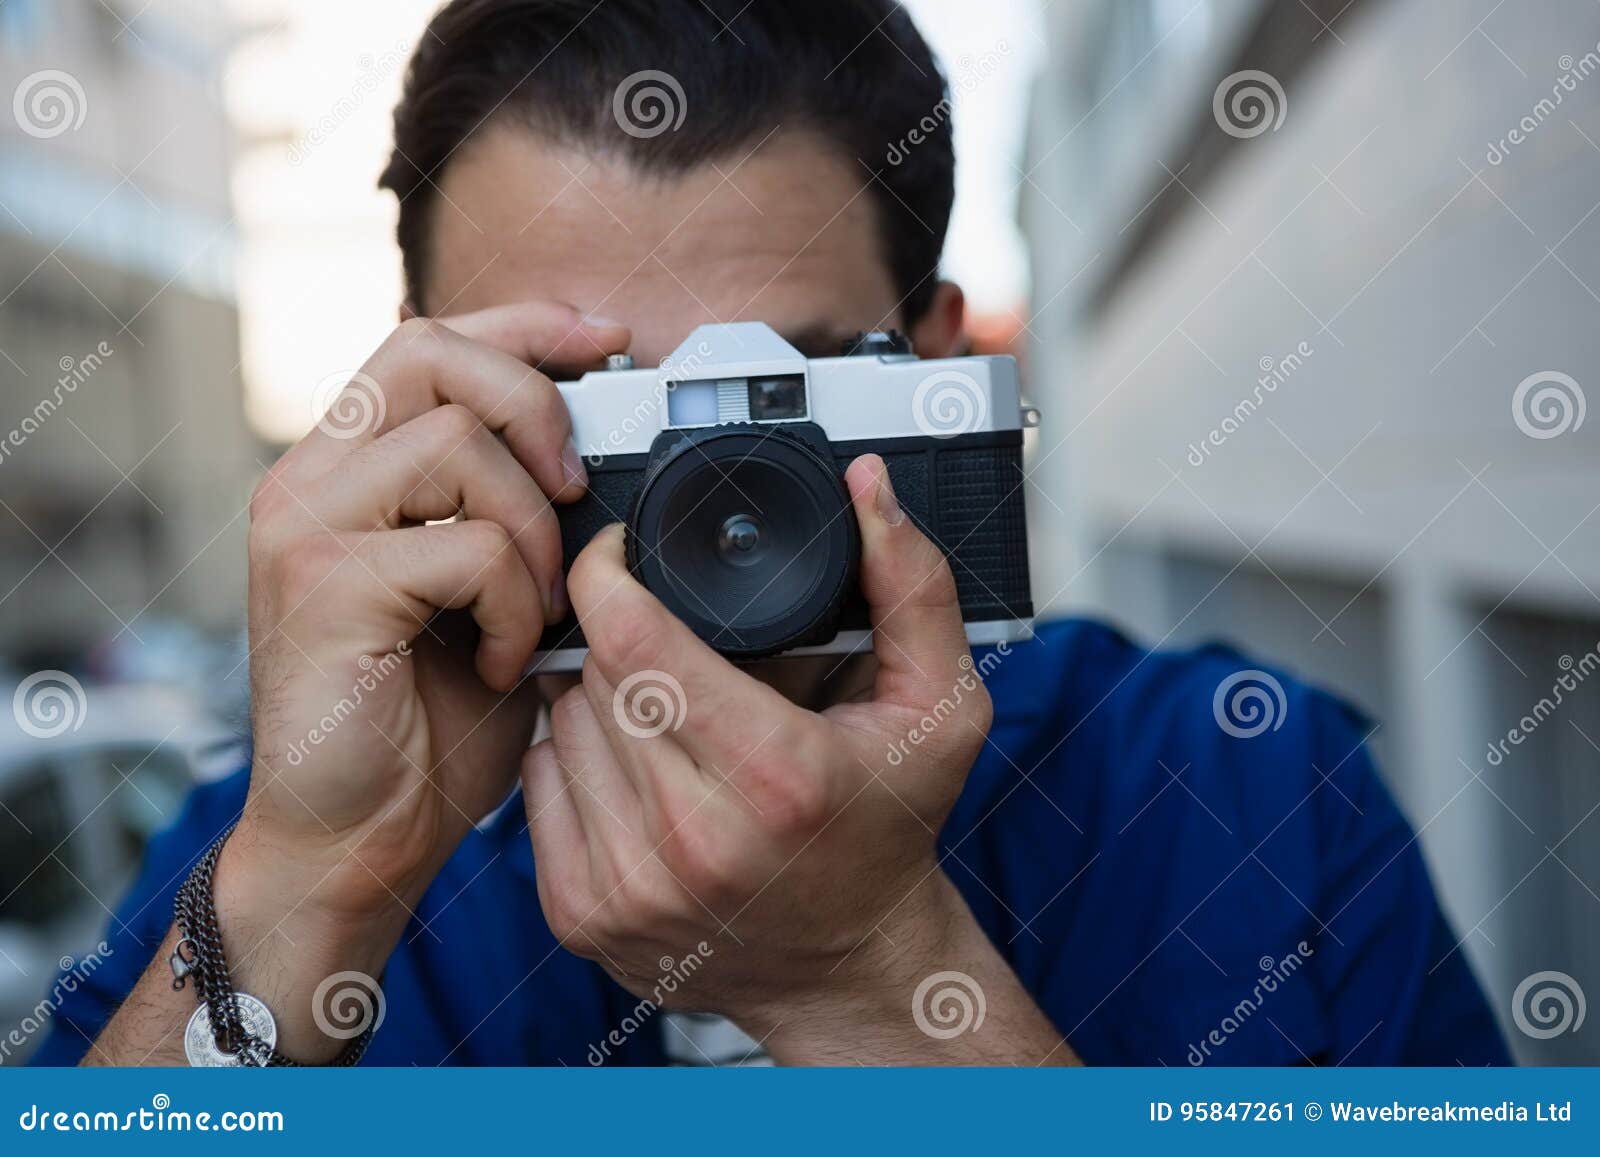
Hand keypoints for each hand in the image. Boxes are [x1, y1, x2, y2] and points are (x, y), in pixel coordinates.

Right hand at [223, 301, 627, 1055]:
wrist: (359, 838)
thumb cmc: (428, 722)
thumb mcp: (490, 595)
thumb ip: (516, 514)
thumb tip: (606, 453)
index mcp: (350, 468)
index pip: (431, 339)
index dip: (527, 324)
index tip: (611, 342)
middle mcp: (311, 478)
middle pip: (432, 353)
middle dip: (536, 405)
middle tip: (578, 486)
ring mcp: (306, 526)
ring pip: (458, 448)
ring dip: (534, 533)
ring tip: (532, 612)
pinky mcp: (323, 584)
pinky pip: (467, 547)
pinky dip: (514, 607)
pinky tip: (501, 662)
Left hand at [524, 455, 1067, 1062]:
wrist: (849, 967)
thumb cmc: (890, 829)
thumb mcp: (940, 705)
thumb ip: (911, 586)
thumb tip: (867, 485)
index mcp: (778, 778)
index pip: (636, 644)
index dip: (609, 574)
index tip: (621, 552)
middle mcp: (694, 841)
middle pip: (596, 676)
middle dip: (621, 635)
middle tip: (676, 641)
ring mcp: (629, 888)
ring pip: (560, 723)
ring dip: (597, 696)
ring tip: (666, 709)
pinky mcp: (582, 915)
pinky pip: (538, 783)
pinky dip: (574, 754)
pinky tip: (633, 764)